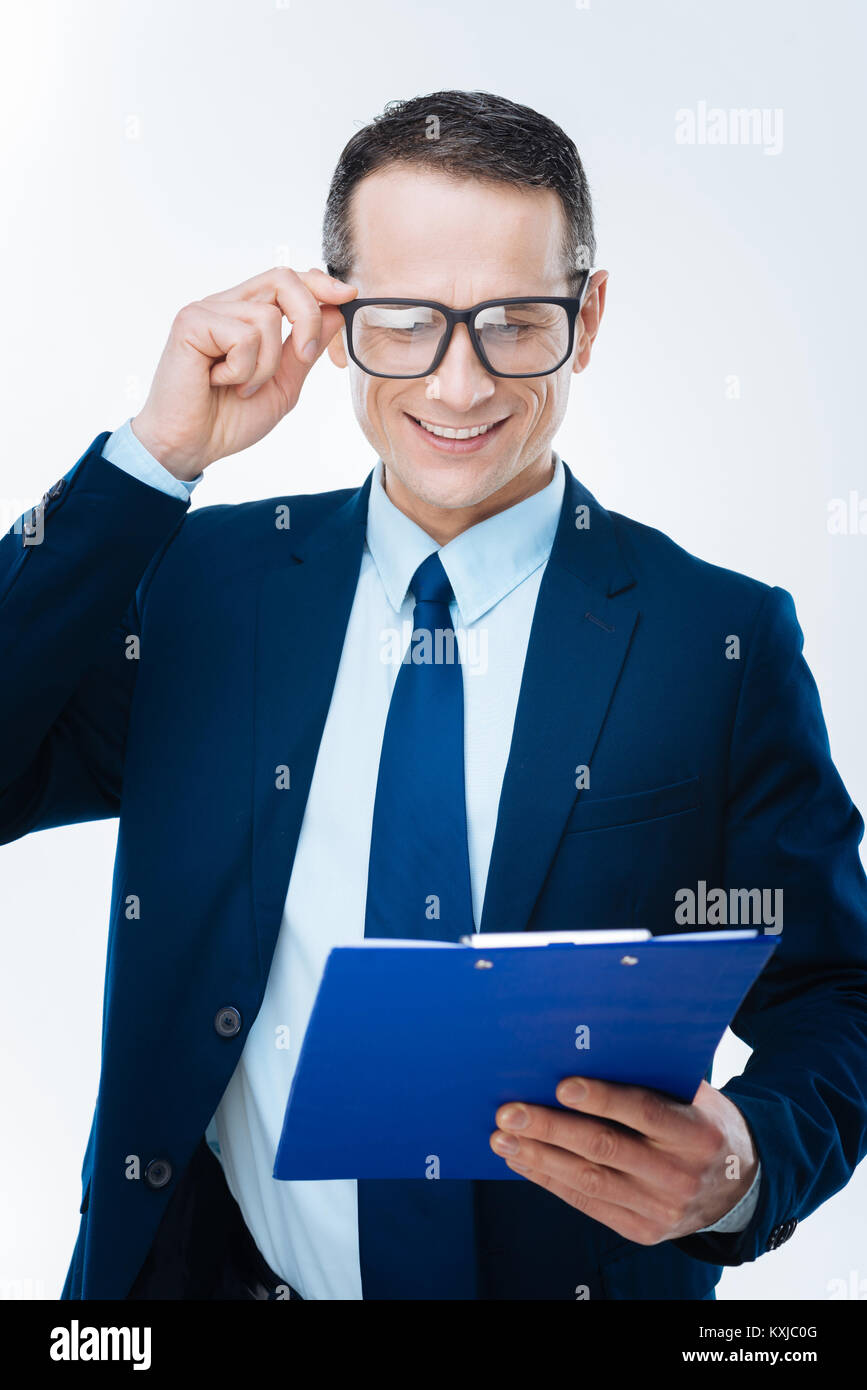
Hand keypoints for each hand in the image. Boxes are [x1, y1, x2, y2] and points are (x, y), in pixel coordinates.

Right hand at [131, 266, 357, 478]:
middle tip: (302, 356)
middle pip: (283, 279)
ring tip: (241, 387)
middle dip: (307, 318)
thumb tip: (335, 312)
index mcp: (246, 315)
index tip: (347, 298)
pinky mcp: (191, 322)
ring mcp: (206, 310)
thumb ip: (305, 350)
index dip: (320, 284)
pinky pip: (243, 336)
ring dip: (265, 365)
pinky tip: (218, 382)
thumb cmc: (230, 418)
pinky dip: (242, 369)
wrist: (191, 446)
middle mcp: (226, 305)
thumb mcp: (283, 385)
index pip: (287, 280)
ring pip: (267, 318)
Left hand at [489, 1077, 756, 1242]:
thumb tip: (592, 1049)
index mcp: (697, 1133)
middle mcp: (679, 1174)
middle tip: (510, 1112)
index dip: (602, 1098)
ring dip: (540, 1157)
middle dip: (550, 1128)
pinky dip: (551, 1181)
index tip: (562, 1085)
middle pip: (605, 1149)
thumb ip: (653, 1078)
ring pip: (589, 1181)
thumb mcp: (695, 1097)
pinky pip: (588, 1204)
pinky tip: (524, 1162)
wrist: (739, 1186)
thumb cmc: (704, 1124)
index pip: (643, 1112)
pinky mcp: (643, 1231)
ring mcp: (660, 1208)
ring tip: (504, 1138)